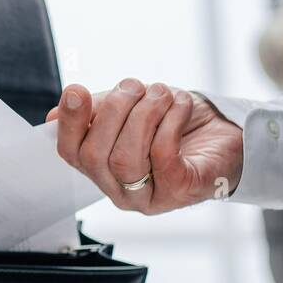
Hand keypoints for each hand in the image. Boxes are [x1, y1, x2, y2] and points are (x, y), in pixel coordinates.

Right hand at [47, 79, 243, 214]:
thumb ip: (95, 112)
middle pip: (95, 156)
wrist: (228, 133)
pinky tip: (180, 105)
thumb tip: (54, 117)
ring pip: (125, 158)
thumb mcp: (130, 109)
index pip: (70, 154)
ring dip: (144, 114)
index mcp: (101, 169)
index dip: (70, 123)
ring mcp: (149, 196)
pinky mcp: (180, 191)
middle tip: (135, 86)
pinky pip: (162, 156)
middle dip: (113, 111)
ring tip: (161, 93)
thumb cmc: (175, 123)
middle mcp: (120, 190)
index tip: (76, 91)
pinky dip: (169, 121)